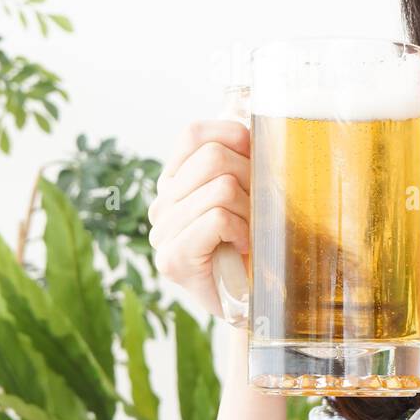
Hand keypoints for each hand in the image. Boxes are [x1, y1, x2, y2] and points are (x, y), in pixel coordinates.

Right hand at [147, 119, 250, 319]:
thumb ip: (241, 156)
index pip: (194, 134)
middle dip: (250, 178)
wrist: (254, 300)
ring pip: (221, 187)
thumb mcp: (249, 190)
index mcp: (174, 181)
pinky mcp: (173, 259)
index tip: (254, 163)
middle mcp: (161, 204)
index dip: (232, 138)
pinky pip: (217, 218)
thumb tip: (253, 119)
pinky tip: (242, 247)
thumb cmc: (256, 242)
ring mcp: (162, 233)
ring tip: (250, 232)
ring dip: (250, 210)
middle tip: (258, 208)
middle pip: (212, 158)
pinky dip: (241, 230)